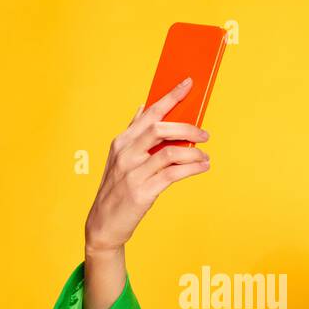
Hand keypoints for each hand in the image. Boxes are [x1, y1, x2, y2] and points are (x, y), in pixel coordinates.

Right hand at [83, 77, 211, 254]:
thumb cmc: (116, 190)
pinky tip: (202, 167)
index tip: (188, 84)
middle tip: (205, 134)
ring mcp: (133, 173)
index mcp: (121, 142)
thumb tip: (142, 107)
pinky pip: (173, 174)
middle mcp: (126, 154)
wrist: (104, 224)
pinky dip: (192, 168)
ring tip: (205, 157)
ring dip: (194, 153)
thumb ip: (133, 133)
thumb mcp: (119, 158)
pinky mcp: (142, 192)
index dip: (170, 97)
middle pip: (161, 129)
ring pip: (170, 152)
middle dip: (187, 128)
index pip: (149, 113)